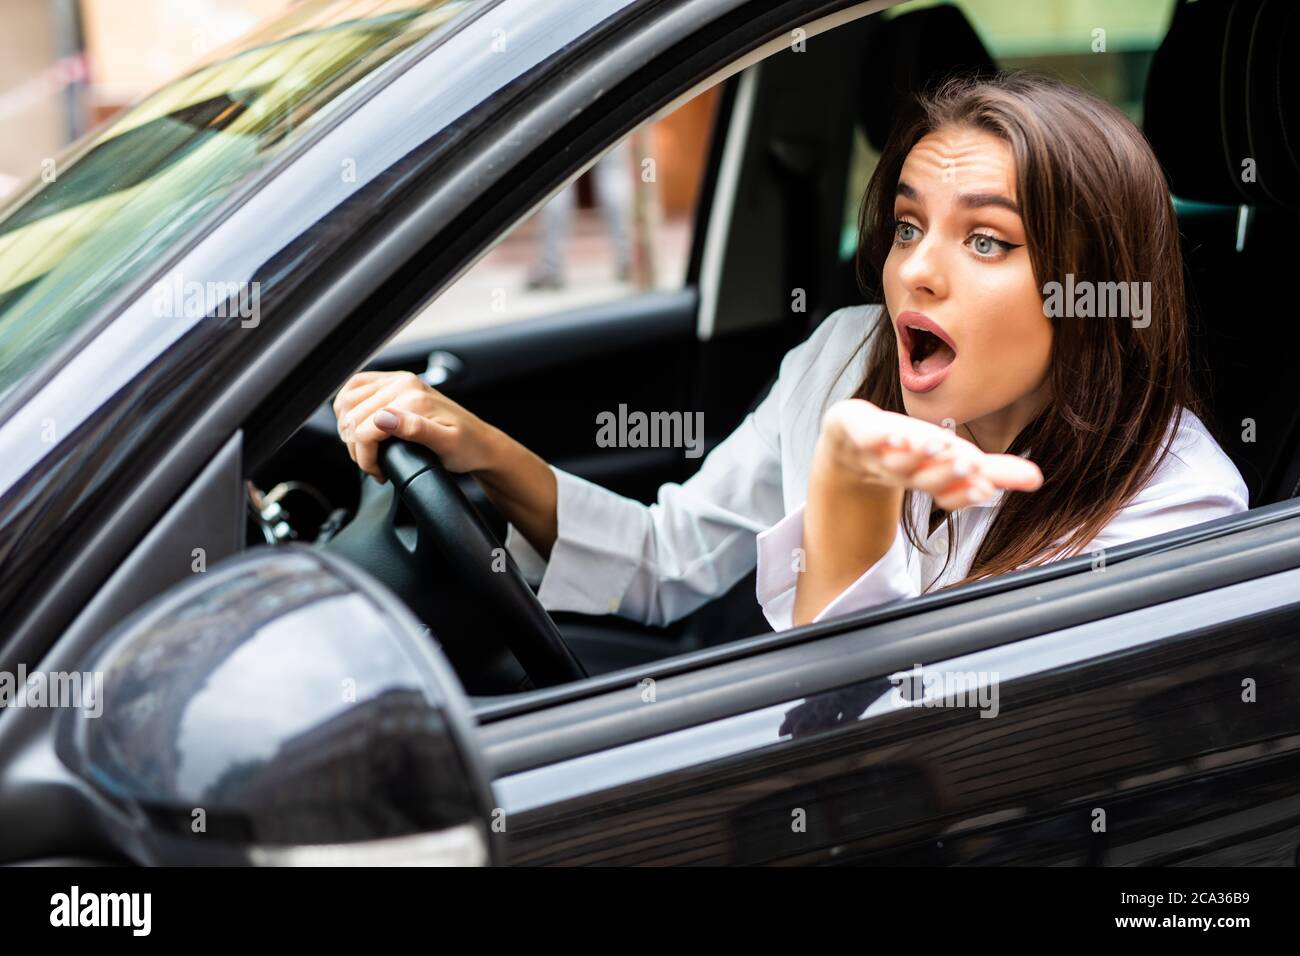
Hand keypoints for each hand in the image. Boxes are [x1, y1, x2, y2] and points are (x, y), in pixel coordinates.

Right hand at [332, 370, 497, 481]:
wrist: (480, 442)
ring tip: (368, 451)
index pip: (364, 428)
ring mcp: (397, 380)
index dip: (365, 457)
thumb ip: (414, 430)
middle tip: (374, 466)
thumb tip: (382, 419)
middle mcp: (403, 384)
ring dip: (348, 430)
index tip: (379, 472)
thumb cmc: (466, 447)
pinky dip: (347, 408)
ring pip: (347, 402)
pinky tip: (357, 425)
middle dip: (357, 449)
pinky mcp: (393, 382)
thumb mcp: (446, 445)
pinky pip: (354, 388)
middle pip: (352, 417)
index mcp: (413, 398)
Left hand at [817, 398, 1042, 511]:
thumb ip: (994, 470)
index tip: (985, 489)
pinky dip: (876, 437)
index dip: (964, 493)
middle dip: (947, 473)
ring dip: (917, 455)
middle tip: (970, 466)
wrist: (850, 444)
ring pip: (896, 461)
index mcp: (928, 479)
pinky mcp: (855, 432)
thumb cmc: (909, 451)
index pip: (948, 493)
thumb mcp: (953, 459)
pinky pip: (864, 437)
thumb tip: (1038, 480)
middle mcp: (903, 472)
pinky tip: (890, 435)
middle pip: (925, 478)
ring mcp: (876, 455)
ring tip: (939, 446)